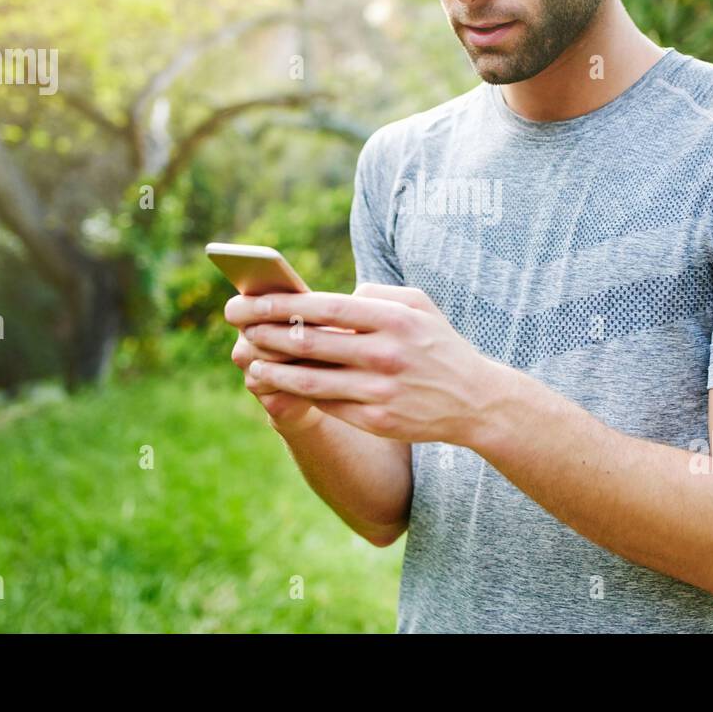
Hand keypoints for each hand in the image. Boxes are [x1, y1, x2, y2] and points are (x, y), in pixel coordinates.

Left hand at [225, 282, 511, 446]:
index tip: (250, 300)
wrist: (476, 400)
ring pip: (310, 378)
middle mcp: (385, 353)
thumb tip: (330, 296)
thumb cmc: (439, 345)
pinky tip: (276, 384)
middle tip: (236, 324)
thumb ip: (377, 292)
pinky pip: (325, 403)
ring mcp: (379, 389)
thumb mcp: (420, 305)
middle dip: (265, 331)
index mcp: (393, 319)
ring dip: (272, 368)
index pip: (325, 308)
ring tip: (248, 358)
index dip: (281, 304)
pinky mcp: (376, 419)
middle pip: (310, 341)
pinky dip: (294, 393)